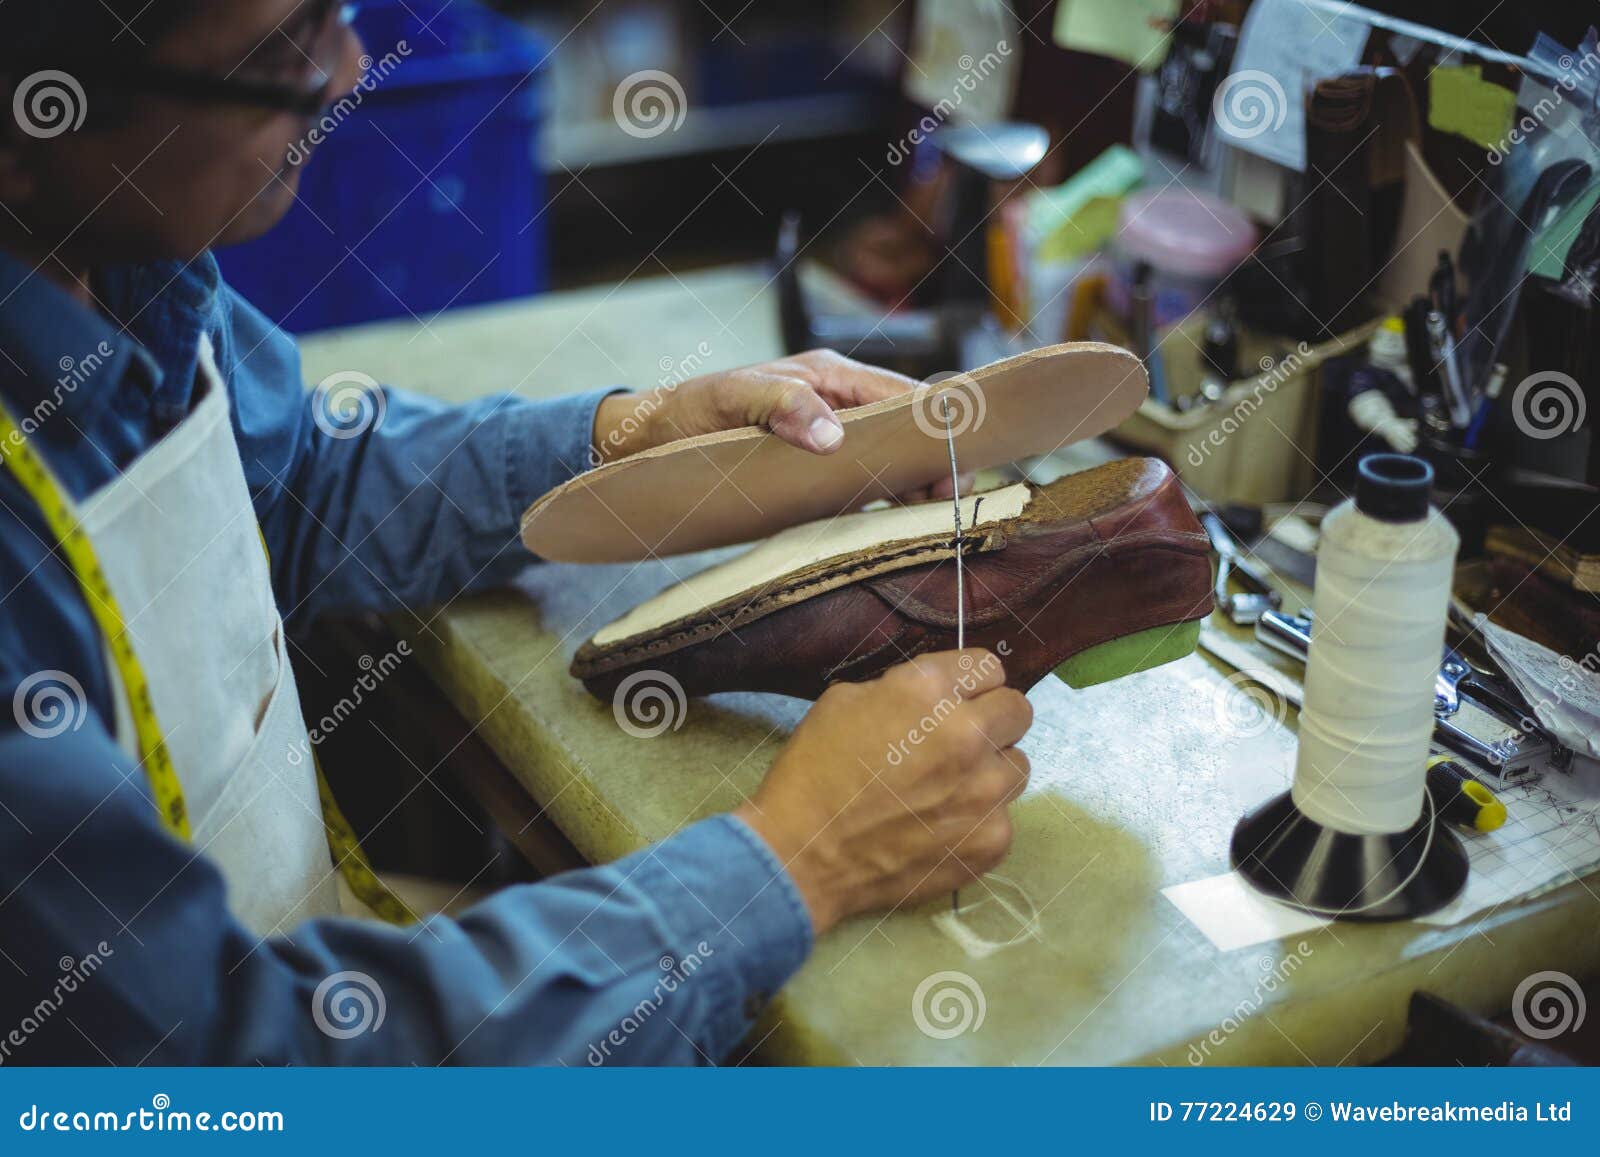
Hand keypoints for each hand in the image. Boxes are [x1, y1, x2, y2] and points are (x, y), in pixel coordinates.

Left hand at [591, 348, 970, 497]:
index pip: (901, 395)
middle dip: (932, 462)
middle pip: (904, 430)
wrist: (648, 439)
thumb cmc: (689, 410)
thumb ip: (784, 408)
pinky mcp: (814, 470)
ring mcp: (828, 437)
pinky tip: (892, 526)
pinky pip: (860, 484)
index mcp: (828, 375)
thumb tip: (836, 437)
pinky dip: (880, 502)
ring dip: (910, 486)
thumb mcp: (734, 399)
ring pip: (888, 460)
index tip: (950, 466)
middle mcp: (836, 403)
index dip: (931, 428)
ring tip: (930, 519)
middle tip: (948, 503)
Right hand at [734, 650, 1032, 936]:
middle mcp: (968, 734)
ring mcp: (986, 792)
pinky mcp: (991, 840)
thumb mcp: (845, 701)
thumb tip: (938, 697)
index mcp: (928, 691)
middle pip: (1018, 711)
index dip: (970, 684)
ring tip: (949, 791)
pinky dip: (979, 821)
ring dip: (990, 772)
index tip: (959, 700)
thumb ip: (902, 688)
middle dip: (992, 721)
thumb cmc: (814, 772)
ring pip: (1017, 766)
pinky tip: (940, 829)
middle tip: (960, 742)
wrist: (803, 854)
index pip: (988, 667)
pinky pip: (1003, 817)